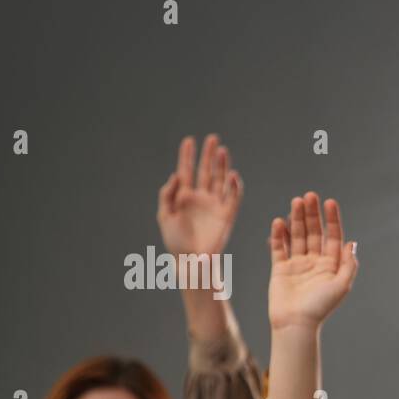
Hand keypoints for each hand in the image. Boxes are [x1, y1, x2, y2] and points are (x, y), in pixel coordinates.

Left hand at [157, 135, 242, 255]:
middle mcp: (201, 198)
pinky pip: (233, 198)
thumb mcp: (164, 215)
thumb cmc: (175, 241)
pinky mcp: (227, 215)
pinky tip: (233, 175)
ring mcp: (215, 205)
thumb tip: (176, 175)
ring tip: (223, 151)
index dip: (187, 156)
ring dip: (222, 166)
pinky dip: (234, 187)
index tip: (189, 140)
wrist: (191, 260)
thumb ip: (167, 194)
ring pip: (220, 181)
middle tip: (212, 139)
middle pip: (206, 171)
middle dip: (209, 155)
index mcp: (184, 197)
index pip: (187, 171)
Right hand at [267, 193, 358, 331]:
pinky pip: (279, 248)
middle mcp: (315, 262)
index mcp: (331, 265)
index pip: (333, 237)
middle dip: (312, 215)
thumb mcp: (342, 286)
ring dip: (296, 219)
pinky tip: (279, 222)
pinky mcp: (281, 268)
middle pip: (314, 233)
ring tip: (296, 202)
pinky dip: (278, 235)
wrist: (296, 323)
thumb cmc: (320, 308)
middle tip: (309, 196)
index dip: (332, 220)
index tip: (330, 203)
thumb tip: (352, 243)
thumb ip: (348, 264)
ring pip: (297, 236)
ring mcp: (297, 264)